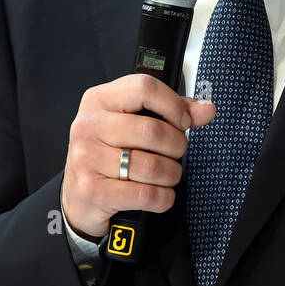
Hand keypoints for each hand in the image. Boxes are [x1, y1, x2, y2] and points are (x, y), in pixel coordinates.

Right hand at [60, 73, 216, 239]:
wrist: (78, 195)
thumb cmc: (108, 152)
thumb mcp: (130, 122)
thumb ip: (170, 111)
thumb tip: (206, 109)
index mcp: (98, 100)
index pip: (144, 88)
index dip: (173, 105)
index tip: (182, 121)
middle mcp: (88, 126)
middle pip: (153, 131)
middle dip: (177, 146)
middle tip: (175, 152)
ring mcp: (87, 158)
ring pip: (153, 166)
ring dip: (171, 174)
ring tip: (168, 174)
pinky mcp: (93, 190)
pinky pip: (147, 195)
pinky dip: (163, 197)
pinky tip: (160, 194)